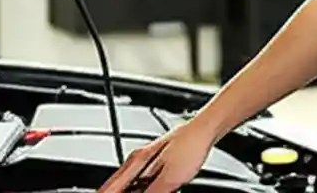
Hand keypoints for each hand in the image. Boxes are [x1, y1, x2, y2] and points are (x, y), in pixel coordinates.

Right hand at [96, 119, 214, 192]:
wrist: (206, 130)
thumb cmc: (190, 145)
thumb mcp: (170, 179)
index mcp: (135, 162)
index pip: (110, 188)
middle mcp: (138, 160)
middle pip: (119, 186)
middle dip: (118, 192)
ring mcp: (147, 160)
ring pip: (132, 184)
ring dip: (133, 190)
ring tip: (144, 190)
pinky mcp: (158, 162)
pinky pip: (144, 181)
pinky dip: (144, 188)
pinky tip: (156, 189)